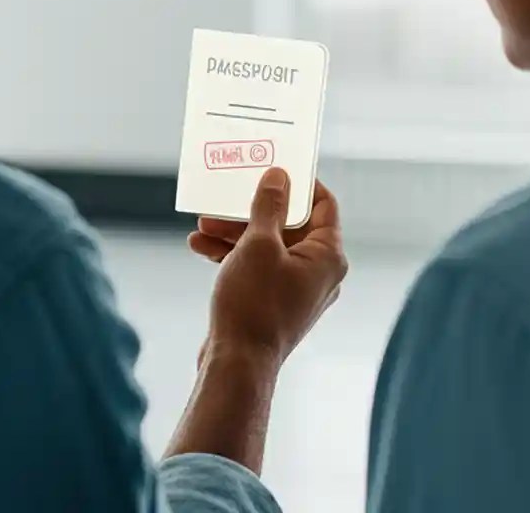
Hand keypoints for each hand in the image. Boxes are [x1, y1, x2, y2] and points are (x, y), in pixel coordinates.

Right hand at [187, 168, 347, 369]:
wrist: (237, 362)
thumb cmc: (254, 303)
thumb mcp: (258, 245)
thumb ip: (269, 207)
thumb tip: (279, 177)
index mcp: (328, 256)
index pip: (324, 205)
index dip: (301, 184)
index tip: (275, 168)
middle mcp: (319, 273)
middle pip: (291, 226)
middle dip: (254, 210)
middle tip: (227, 197)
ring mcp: (297, 290)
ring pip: (269, 247)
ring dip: (236, 232)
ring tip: (203, 223)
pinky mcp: (274, 303)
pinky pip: (258, 268)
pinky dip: (233, 255)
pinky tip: (201, 246)